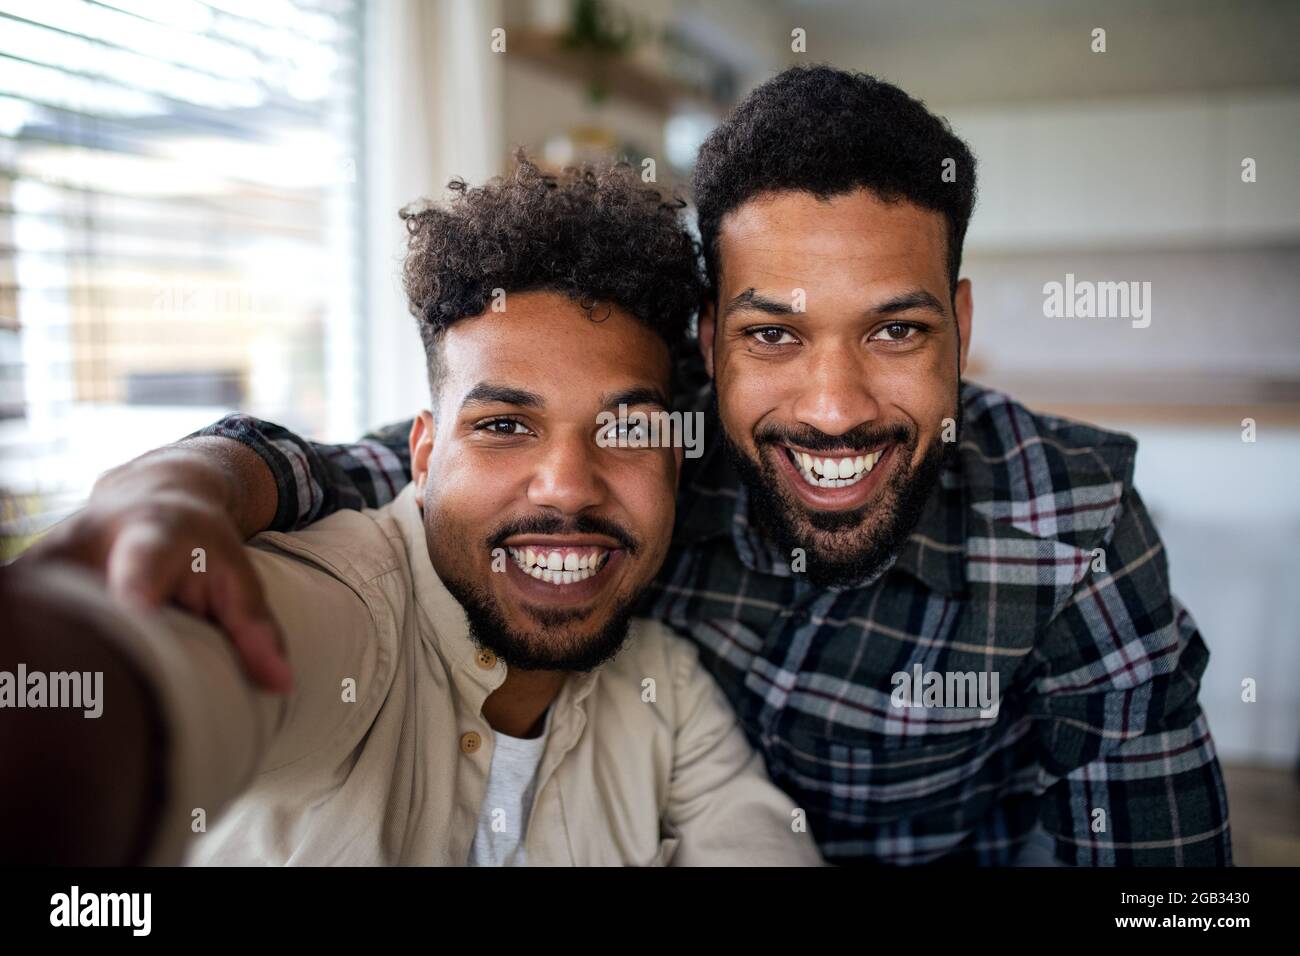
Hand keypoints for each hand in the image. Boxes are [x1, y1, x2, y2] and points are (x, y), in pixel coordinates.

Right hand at [22, 445, 291, 692]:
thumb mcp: (237, 574)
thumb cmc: (200, 546)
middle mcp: (87, 540)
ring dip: (56, 661)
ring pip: (38, 619)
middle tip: (101, 701)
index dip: (138, 587)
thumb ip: (255, 627)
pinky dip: (37, 657)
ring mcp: (43, 560)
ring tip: (72, 699)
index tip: (136, 607)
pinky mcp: (21, 581)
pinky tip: (43, 690)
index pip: (144, 561)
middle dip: (92, 651)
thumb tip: (282, 685)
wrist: (148, 495)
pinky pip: (21, 624)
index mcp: (153, 535)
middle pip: (80, 605)